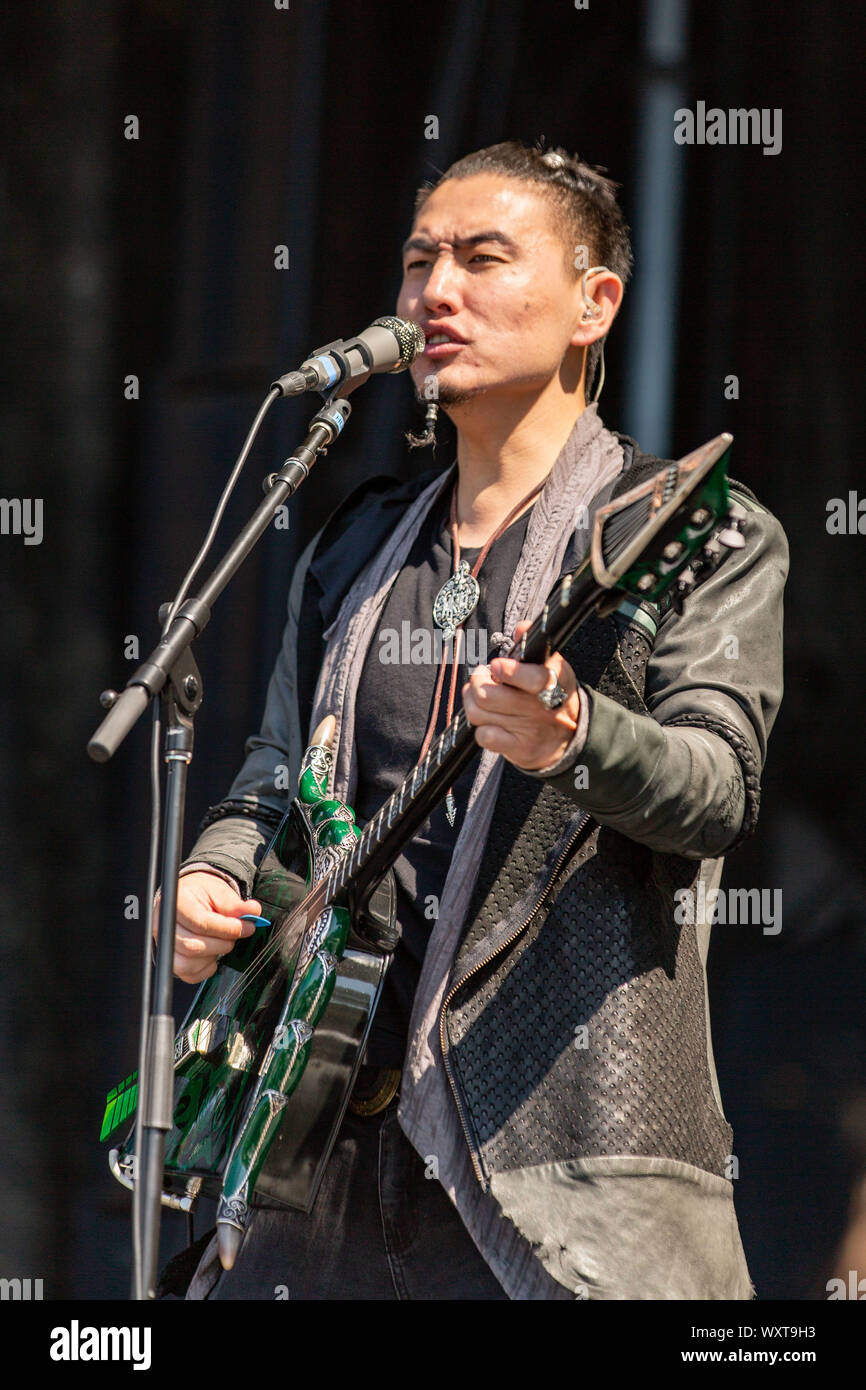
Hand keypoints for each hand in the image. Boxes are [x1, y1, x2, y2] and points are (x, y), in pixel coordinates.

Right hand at [152, 871, 261, 984]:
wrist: (190, 898)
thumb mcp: (220, 892)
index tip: (246, 927)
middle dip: (222, 943)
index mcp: (176, 902)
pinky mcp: (171, 960)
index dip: (227, 928)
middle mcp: (164, 925)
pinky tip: (213, 952)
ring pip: (189, 963)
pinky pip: (189, 974)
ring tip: (222, 942)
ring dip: (214, 955)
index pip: (200, 923)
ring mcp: (164, 944)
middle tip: (235, 935)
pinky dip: (207, 967)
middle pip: (193, 946)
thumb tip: (253, 911)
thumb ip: (235, 905)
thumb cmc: (202, 895)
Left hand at [462, 620, 579, 771]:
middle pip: (489, 695)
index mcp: (555, 682)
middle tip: (482, 677)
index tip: (497, 666)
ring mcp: (530, 730)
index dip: (511, 672)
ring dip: (471, 701)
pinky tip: (488, 721)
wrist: (569, 738)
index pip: (535, 679)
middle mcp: (544, 708)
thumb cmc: (552, 695)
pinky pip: (484, 737)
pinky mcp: (519, 749)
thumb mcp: (550, 667)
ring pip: (479, 713)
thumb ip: (531, 646)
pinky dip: (480, 728)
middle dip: (477, 682)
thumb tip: (522, 628)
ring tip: (478, 695)